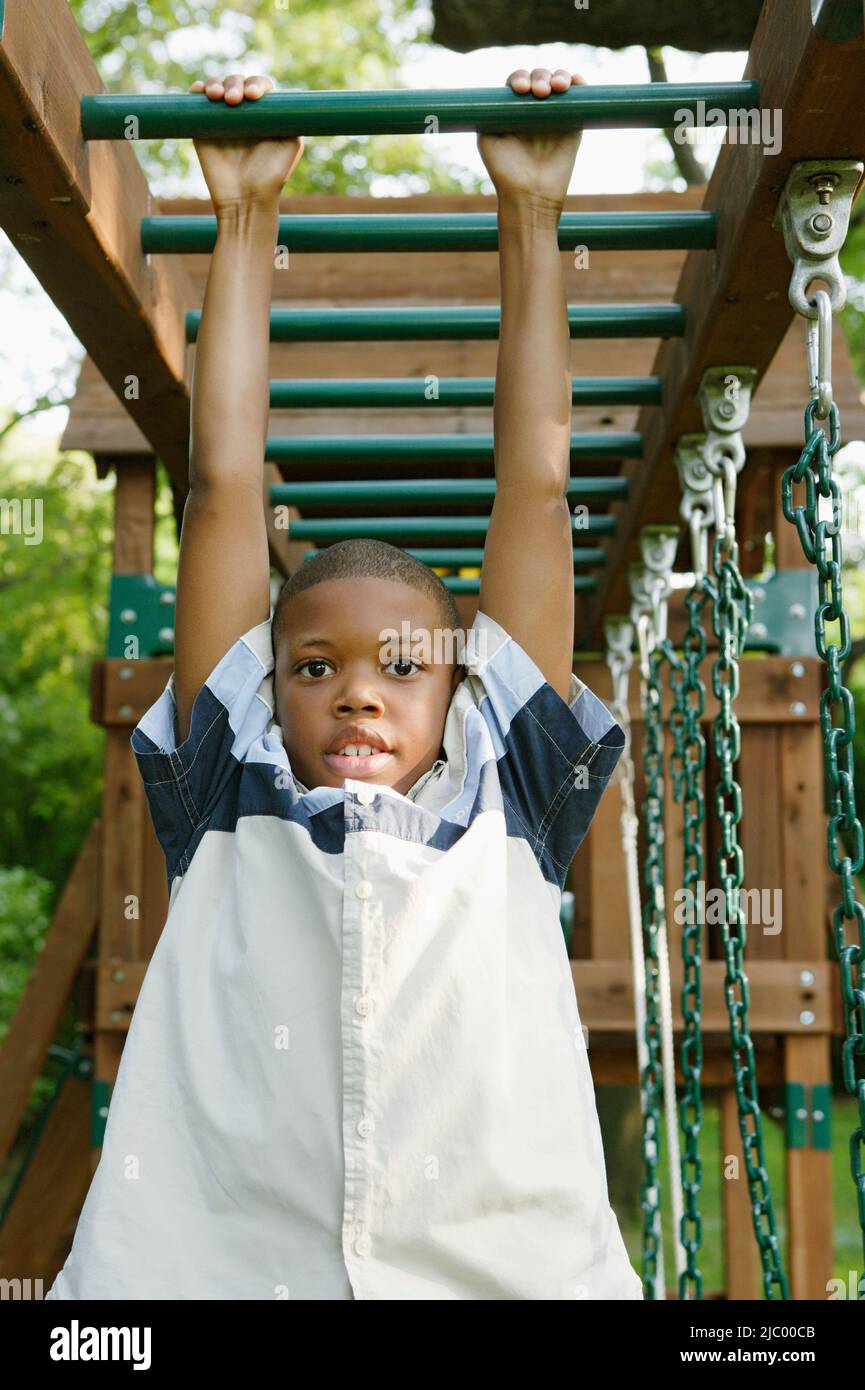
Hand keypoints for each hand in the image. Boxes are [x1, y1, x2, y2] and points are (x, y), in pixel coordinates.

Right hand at [189, 73, 303, 212]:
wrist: (245, 199)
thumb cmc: (272, 175)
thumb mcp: (291, 144)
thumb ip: (291, 117)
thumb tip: (283, 95)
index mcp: (264, 114)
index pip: (259, 86)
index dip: (256, 84)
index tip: (254, 97)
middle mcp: (243, 113)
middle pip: (237, 81)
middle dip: (235, 83)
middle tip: (234, 101)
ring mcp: (221, 118)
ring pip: (216, 86)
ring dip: (217, 84)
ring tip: (218, 97)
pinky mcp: (202, 127)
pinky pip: (196, 100)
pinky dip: (197, 90)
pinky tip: (201, 92)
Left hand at [477, 69, 583, 215]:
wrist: (530, 195)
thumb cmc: (505, 171)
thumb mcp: (487, 139)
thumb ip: (489, 112)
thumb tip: (501, 90)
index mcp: (514, 109)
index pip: (518, 81)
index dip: (520, 79)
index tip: (521, 90)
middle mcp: (534, 108)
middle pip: (539, 77)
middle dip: (540, 78)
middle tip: (540, 92)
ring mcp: (555, 114)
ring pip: (559, 82)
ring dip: (558, 77)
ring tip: (557, 88)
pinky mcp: (574, 123)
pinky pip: (580, 96)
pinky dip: (579, 82)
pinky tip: (575, 82)